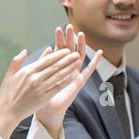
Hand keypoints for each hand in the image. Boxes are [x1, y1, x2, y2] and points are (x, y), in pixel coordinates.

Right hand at [0, 44, 81, 138]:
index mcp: (27, 71)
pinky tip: (72, 77)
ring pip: (58, 76)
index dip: (58, 55)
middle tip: (76, 54)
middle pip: (55, 67)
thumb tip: (25, 51)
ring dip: (69, 69)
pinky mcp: (44, 98)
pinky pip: (57, 88)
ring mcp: (40, 89)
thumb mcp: (9, 74)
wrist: (7, 112)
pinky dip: (65, 82)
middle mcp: (35, 78)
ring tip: (76, 64)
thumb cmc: (7, 93)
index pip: (46, 60)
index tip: (66, 51)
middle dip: (67, 60)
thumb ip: (17, 61)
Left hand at [33, 24, 102, 138]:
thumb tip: (47, 49)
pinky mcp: (79, 83)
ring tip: (81, 34)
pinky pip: (88, 71)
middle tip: (70, 27)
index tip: (58, 28)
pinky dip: (94, 62)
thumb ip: (42, 63)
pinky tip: (99, 53)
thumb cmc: (40, 96)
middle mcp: (66, 70)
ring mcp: (74, 75)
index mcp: (56, 68)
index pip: (58, 50)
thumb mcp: (39, 77)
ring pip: (79, 57)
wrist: (46, 111)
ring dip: (81, 46)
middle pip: (70, 51)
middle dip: (70, 39)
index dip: (59, 39)